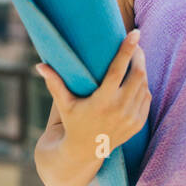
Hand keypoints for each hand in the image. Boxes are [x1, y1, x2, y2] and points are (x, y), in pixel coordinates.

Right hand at [36, 30, 149, 154]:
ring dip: (141, 70)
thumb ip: (54, 83)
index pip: (118, 70)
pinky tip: (136, 80)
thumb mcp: (64, 104)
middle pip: (138, 74)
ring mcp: (131, 118)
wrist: (85, 152)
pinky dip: (143, 86)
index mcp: (102, 102)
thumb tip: (39, 65)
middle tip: (135, 45)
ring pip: (144, 85)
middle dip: (139, 56)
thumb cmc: (73, 122)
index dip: (127, 50)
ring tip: (135, 60)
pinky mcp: (138, 124)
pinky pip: (146, 98)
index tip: (134, 33)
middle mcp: (119, 110)